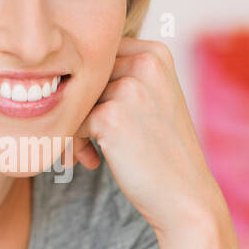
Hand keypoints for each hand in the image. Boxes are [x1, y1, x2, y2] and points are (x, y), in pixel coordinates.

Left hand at [71, 37, 226, 235]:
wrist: (184, 195)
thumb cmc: (163, 150)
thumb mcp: (154, 97)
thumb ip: (122, 75)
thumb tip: (65, 67)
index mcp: (155, 52)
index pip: (98, 54)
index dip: (89, 85)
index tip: (91, 114)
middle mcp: (144, 62)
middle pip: (83, 74)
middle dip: (77, 107)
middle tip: (82, 139)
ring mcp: (128, 88)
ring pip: (73, 98)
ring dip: (72, 127)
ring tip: (85, 153)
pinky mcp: (110, 116)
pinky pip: (70, 122)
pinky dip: (73, 144)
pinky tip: (91, 162)